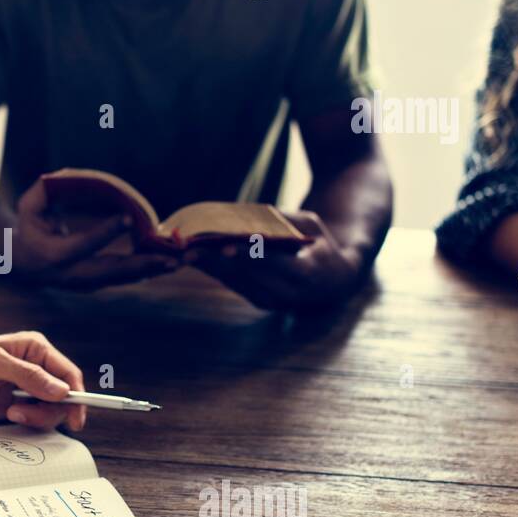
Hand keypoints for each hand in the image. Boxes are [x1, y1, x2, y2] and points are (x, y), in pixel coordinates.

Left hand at [0, 327, 86, 430]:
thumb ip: (29, 376)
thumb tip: (61, 391)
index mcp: (35, 350)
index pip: (68, 373)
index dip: (77, 396)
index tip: (76, 418)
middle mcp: (36, 369)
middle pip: (63, 397)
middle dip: (49, 410)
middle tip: (21, 413)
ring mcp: (26, 390)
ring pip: (50, 411)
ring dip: (36, 418)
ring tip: (11, 412)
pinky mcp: (16, 406)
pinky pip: (35, 420)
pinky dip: (29, 424)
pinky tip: (10, 416)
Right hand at [10, 180, 177, 290]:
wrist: (22, 264)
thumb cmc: (29, 227)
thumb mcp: (30, 205)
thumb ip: (46, 191)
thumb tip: (68, 177)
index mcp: (54, 255)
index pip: (82, 245)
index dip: (105, 232)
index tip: (128, 218)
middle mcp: (73, 275)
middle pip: (111, 272)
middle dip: (143, 265)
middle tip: (171, 259)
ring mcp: (86, 283)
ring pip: (123, 278)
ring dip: (154, 269)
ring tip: (182, 260)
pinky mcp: (97, 283)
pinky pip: (126, 276)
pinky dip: (150, 269)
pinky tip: (173, 261)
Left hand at [186, 210, 361, 309]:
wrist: (334, 280)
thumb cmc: (320, 242)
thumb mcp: (310, 224)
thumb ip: (281, 221)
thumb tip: (244, 215)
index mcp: (307, 273)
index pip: (274, 264)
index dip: (249, 255)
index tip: (225, 246)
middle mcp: (288, 293)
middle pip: (248, 276)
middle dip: (217, 261)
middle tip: (191, 249)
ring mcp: (272, 301)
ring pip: (235, 282)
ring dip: (208, 267)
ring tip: (184, 253)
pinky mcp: (259, 301)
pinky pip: (233, 284)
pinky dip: (213, 270)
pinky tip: (193, 258)